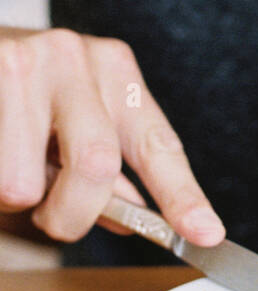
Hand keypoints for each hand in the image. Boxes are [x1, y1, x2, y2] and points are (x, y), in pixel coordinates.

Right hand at [0, 27, 224, 242]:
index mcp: (115, 70)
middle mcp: (76, 57)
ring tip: (9, 164)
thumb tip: (130, 219)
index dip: (183, 196)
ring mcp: (26, 61)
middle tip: (53, 217)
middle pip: (95, 166)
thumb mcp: (74, 118)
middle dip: (72, 215)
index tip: (206, 233)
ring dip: (15, 198)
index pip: (157, 144)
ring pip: (25, 184)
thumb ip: (106, 170)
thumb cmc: (23, 89)